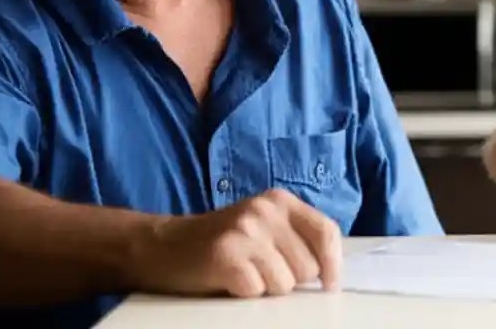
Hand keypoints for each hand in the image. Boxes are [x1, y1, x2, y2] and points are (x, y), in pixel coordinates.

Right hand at [128, 188, 342, 297]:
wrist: (162, 246)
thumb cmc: (221, 242)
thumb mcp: (262, 227)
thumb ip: (294, 238)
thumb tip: (330, 272)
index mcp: (280, 201)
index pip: (326, 232)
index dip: (333, 264)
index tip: (330, 285)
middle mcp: (265, 210)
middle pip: (308, 267)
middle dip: (290, 279)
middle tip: (261, 270)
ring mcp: (245, 231)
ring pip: (285, 284)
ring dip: (266, 288)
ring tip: (244, 273)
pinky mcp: (226, 256)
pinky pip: (256, 291)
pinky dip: (244, 293)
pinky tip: (228, 279)